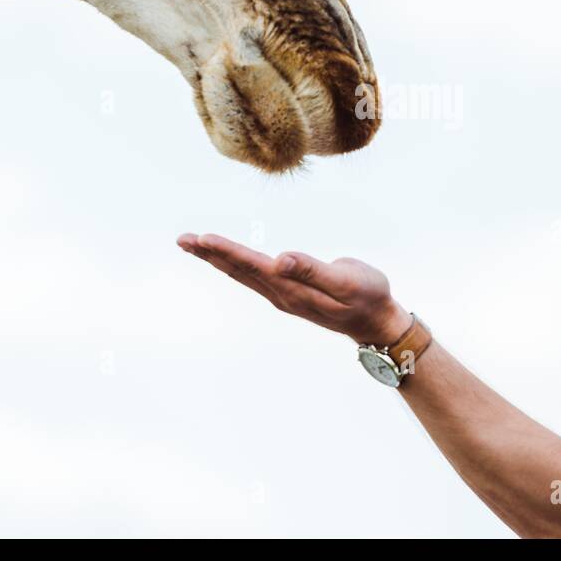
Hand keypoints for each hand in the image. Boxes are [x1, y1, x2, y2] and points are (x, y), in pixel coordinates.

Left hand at [176, 233, 412, 345]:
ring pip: (243, 274)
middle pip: (239, 271)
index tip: (202, 238)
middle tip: (183, 240)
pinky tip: (226, 260)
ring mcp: (283, 296)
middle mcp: (281, 295)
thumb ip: (313, 270)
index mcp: (292, 289)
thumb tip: (281, 259)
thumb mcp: (346, 281)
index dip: (227, 252)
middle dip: (210, 254)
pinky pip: (254, 277)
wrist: (377, 322)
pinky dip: (235, 265)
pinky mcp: (289, 293)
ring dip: (218, 259)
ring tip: (194, 245)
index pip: (252, 266)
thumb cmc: (368, 296)